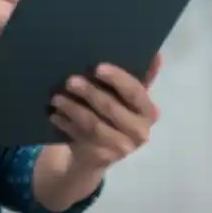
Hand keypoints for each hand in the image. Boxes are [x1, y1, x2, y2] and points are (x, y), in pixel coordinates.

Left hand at [51, 53, 162, 172]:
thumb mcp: (127, 99)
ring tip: (57, 98)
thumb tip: (156, 54)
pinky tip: (55, 115)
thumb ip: (141, 78)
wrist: (99, 155)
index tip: (97, 67)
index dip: (117, 78)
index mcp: (149, 112)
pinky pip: (81, 137)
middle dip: (89, 92)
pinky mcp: (102, 158)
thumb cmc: (115, 116)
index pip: (134, 92)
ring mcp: (122, 148)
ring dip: (73, 108)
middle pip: (111, 107)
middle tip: (69, 80)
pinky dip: (66, 125)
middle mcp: (140, 132)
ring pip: (93, 124)